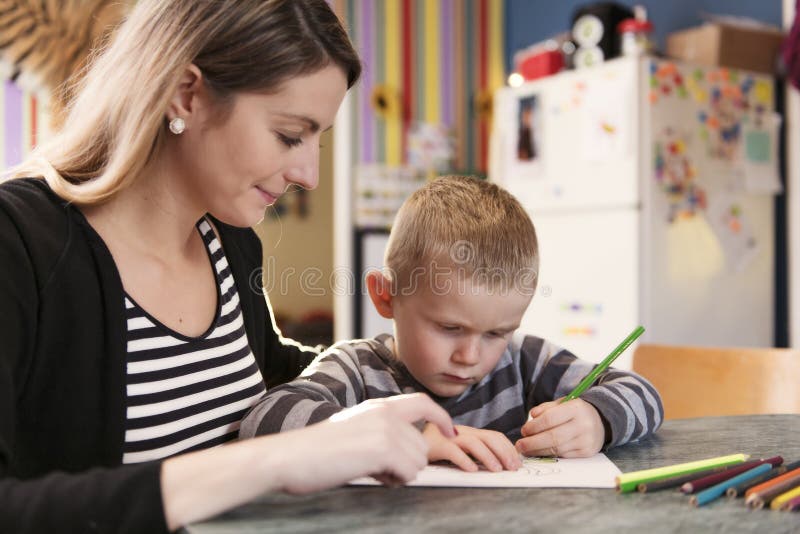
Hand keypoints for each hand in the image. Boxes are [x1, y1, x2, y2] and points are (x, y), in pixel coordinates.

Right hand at [273, 393, 455, 492]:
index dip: (441, 416)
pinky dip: (394, 481)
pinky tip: (370, 475)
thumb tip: (404, 453)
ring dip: (400, 474)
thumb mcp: (353, 430)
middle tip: (379, 470)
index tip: (451, 431)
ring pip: (419, 460)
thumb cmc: (316, 451)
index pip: (422, 401)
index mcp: (377, 406)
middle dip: (408, 464)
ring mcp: (386, 428)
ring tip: (370, 471)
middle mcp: (385, 413)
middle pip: (423, 444)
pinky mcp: (383, 447)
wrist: (291, 456)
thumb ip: (380, 433)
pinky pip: (409, 472)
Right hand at [424, 424, 521, 471]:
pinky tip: (472, 470)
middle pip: (488, 437)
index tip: (517, 463)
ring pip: (473, 443)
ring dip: (488, 456)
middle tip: (512, 468)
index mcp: (470, 432)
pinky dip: (464, 460)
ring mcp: (449, 437)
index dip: (508, 448)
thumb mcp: (460, 448)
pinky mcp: (436, 445)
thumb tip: (501, 464)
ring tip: (497, 470)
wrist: (409, 439)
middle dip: (504, 452)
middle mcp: (462, 432)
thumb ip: (476, 452)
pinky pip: (453, 451)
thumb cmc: (437, 448)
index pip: (494, 436)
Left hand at [515, 398, 604, 457]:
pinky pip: (563, 455)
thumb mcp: (562, 403)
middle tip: (520, 445)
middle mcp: (583, 425)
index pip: (550, 419)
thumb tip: (531, 417)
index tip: (523, 431)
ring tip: (526, 450)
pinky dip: (549, 454)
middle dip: (533, 443)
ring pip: (557, 449)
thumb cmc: (575, 412)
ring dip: (538, 451)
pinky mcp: (587, 452)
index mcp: (576, 409)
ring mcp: (586, 440)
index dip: (534, 427)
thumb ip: (546, 409)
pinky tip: (540, 452)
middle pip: (552, 437)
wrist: (601, 421)